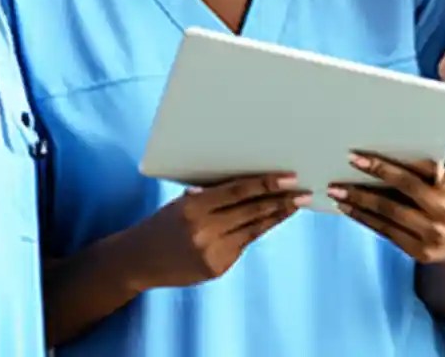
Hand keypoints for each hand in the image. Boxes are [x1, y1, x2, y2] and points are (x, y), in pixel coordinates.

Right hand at [124, 174, 309, 289]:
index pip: (237, 192)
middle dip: (281, 200)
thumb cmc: (163, 223)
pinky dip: (257, 231)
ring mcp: (212, 252)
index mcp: (193, 207)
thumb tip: (249, 184)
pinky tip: (272, 220)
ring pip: (253, 229)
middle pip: (252, 211)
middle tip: (304, 191)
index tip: (289, 177)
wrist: (140, 260)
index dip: (265, 184)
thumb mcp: (182, 203)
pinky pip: (243, 245)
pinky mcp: (216, 268)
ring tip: (297, 205)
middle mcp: (204, 231)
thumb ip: (211, 196)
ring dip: (278, 215)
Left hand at [329, 154, 444, 267]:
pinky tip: (349, 210)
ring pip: (385, 220)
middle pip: (392, 202)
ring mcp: (426, 240)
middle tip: (337, 180)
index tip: (358, 158)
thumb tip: (404, 158)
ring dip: (357, 206)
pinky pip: (386, 233)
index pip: (409, 181)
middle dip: (361, 190)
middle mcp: (437, 221)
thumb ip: (432, 173)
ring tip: (336, 194)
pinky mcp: (417, 253)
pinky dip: (365, 220)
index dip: (382, 168)